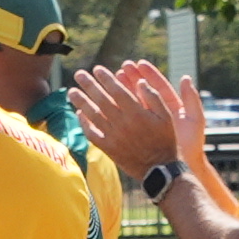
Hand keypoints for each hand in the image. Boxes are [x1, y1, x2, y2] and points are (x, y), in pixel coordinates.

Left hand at [72, 61, 189, 177]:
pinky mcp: (109, 149)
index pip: (117, 90)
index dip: (106, 78)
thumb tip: (139, 81)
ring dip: (81, 102)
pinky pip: (92, 134)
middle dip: (89, 85)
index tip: (97, 69)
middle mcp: (123, 123)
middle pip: (101, 100)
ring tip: (71, 91)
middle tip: (79, 74)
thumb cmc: (165, 140)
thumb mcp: (167, 116)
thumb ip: (154, 97)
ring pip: (93, 116)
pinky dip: (84, 124)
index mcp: (137, 113)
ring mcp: (114, 136)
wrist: (160, 169)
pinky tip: (79, 114)